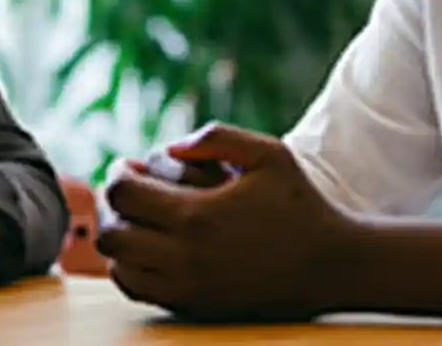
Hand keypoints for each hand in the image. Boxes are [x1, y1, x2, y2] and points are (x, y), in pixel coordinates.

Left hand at [96, 123, 349, 322]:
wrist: (330, 265)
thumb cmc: (299, 204)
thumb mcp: (267, 153)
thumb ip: (216, 136)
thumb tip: (170, 145)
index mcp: (197, 215)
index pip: (123, 194)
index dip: (118, 174)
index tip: (128, 166)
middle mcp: (185, 258)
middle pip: (111, 233)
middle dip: (111, 207)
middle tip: (127, 191)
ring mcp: (187, 288)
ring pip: (118, 266)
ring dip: (120, 238)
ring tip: (137, 219)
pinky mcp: (194, 306)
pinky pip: (138, 291)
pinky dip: (131, 268)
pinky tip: (151, 248)